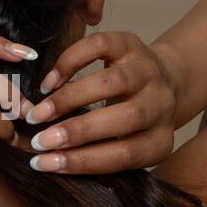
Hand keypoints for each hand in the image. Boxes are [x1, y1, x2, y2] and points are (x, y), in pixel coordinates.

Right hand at [23, 32, 179, 173]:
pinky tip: (51, 81)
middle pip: (124, 118)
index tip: (44, 163)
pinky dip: (71, 61)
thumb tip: (48, 158)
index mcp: (159, 140)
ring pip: (112, 82)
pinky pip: (101, 46)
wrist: (167, 80)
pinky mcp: (132, 44)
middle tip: (39, 140)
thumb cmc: (134, 123)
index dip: (81, 161)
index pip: (125, 155)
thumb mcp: (126, 144)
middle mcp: (161, 105)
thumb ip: (99, 153)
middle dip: (76, 131)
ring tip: (38, 112)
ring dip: (69, 98)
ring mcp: (148, 72)